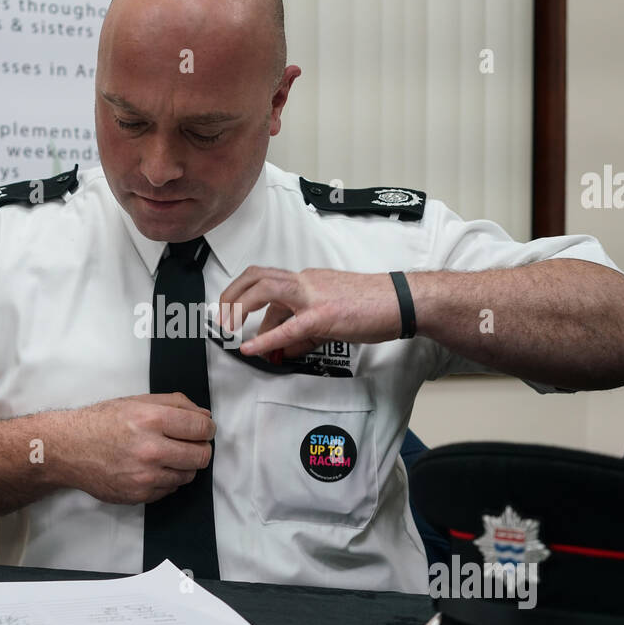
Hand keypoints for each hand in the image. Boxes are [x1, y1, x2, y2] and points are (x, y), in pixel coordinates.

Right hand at [59, 393, 214, 504]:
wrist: (69, 449)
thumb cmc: (101, 423)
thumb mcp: (137, 401)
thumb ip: (175, 404)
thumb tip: (204, 416)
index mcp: (152, 420)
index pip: (201, 428)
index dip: (208, 429)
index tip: (204, 430)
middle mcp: (150, 449)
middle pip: (201, 456)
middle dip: (200, 449)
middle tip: (190, 444)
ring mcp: (145, 476)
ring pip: (188, 475)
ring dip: (183, 466)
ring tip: (166, 455)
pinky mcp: (139, 495)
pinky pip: (169, 489)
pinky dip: (166, 479)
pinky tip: (151, 468)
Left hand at [219, 267, 400, 358]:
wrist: (402, 301)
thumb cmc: (374, 306)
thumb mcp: (332, 317)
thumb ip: (305, 332)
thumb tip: (285, 348)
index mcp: (308, 281)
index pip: (267, 284)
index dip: (245, 301)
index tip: (233, 317)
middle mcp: (307, 282)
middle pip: (256, 276)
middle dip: (232, 294)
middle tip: (221, 317)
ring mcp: (314, 296)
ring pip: (265, 289)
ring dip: (240, 306)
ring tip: (229, 327)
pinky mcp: (324, 315)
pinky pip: (288, 327)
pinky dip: (264, 338)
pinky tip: (250, 348)